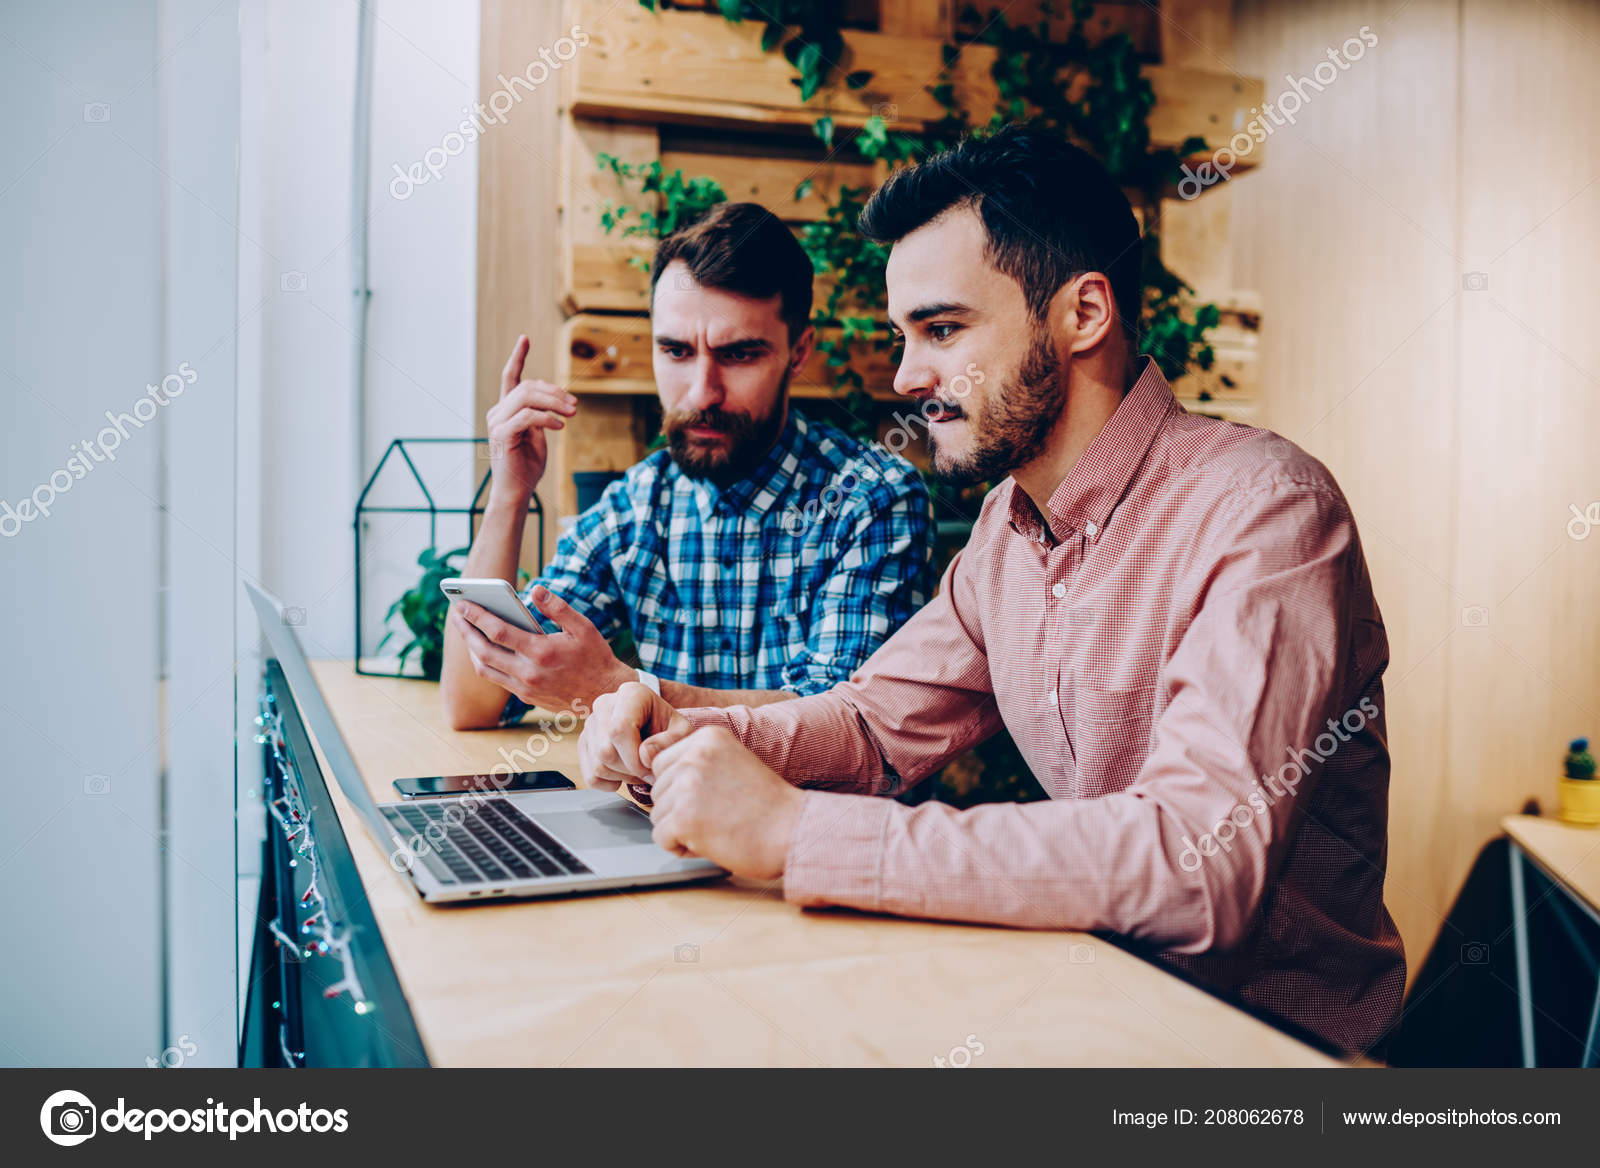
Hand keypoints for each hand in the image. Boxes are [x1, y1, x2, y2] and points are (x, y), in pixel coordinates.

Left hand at [452, 585, 634, 712]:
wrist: (604, 695)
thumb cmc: (596, 657)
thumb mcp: (583, 627)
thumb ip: (557, 607)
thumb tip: (535, 589)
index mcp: (542, 652)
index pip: (498, 632)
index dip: (477, 616)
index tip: (462, 604)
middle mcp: (529, 672)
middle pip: (483, 651)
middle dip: (466, 631)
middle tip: (456, 615)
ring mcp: (525, 688)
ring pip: (485, 669)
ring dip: (471, 649)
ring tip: (467, 631)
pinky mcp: (526, 697)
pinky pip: (496, 679)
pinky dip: (485, 663)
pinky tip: (485, 649)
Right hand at [486, 335, 577, 503]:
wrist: (517, 491)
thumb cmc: (527, 466)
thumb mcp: (537, 435)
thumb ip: (540, 415)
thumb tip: (554, 399)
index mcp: (504, 410)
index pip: (510, 377)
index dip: (518, 357)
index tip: (525, 338)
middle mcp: (497, 412)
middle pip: (527, 386)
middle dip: (554, 392)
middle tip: (575, 405)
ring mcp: (497, 422)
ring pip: (527, 397)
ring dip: (555, 402)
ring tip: (572, 413)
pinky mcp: (502, 434)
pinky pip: (528, 416)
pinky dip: (547, 418)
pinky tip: (560, 426)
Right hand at [579, 681, 691, 793]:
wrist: (656, 727)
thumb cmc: (668, 727)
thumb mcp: (682, 731)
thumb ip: (670, 741)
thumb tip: (644, 755)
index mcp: (630, 694)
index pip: (619, 729)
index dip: (634, 757)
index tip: (649, 767)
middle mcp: (604, 704)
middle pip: (606, 751)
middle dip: (630, 770)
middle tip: (648, 769)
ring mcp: (590, 723)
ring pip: (598, 765)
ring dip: (622, 777)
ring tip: (639, 768)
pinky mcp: (584, 742)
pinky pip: (590, 776)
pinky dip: (608, 783)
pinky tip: (623, 774)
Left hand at [648, 727, 801, 880]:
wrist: (793, 830)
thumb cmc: (768, 805)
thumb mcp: (734, 763)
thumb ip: (701, 763)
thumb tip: (658, 776)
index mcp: (707, 737)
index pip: (663, 763)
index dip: (680, 788)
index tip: (710, 798)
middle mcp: (694, 756)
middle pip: (658, 789)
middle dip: (678, 809)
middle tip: (716, 816)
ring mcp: (687, 785)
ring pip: (657, 814)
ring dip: (681, 829)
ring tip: (717, 828)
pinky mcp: (683, 817)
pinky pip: (661, 837)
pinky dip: (681, 847)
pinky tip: (711, 842)